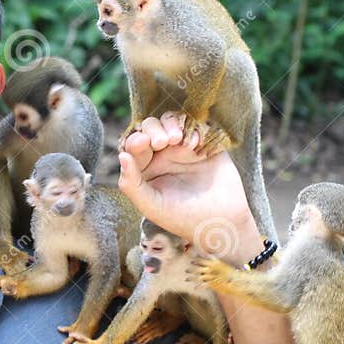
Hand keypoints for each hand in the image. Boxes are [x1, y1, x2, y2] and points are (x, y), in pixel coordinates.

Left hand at [117, 113, 256, 262]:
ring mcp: (183, 147)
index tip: (142, 142)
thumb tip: (122, 156)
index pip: (133, 146)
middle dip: (153, 128)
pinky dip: (194, 128)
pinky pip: (197, 125)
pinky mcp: (205, 144)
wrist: (222, 222)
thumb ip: (132, 183)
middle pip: (150, 127)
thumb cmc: (182, 218)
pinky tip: (195, 143)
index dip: (135, 140)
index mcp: (144, 168)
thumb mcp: (151, 205)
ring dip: (171, 123)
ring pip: (171, 121)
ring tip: (177, 139)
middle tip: (163, 142)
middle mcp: (161, 155)